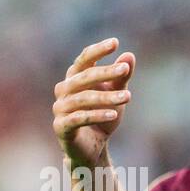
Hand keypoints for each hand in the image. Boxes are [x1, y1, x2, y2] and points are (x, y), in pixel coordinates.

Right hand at [53, 38, 134, 170]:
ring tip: (128, 96)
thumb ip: (121, 77)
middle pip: (84, 77)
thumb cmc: (102, 118)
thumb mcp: (115, 95)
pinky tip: (113, 114)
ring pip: (83, 99)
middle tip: (125, 69)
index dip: (97, 50)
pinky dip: (96, 115)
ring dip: (107, 97)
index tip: (115, 42)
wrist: (92, 149)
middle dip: (106, 72)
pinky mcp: (61, 127)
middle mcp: (63, 90)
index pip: (84, 59)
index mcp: (74, 78)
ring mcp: (60, 108)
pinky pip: (79, 118)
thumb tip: (129, 55)